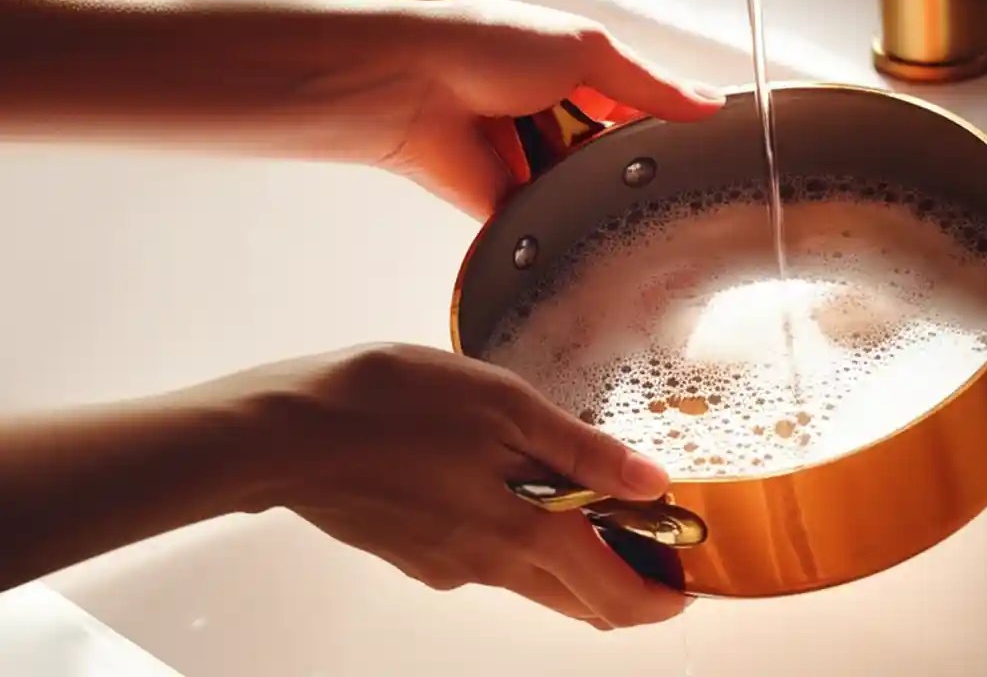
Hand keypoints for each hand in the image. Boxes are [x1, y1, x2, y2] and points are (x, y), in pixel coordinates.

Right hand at [209, 343, 686, 629]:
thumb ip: (584, 449)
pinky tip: (502, 482)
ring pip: (532, 577)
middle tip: (650, 548)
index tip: (684, 586)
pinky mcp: (416, 556)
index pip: (615, 597)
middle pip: (577, 598)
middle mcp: (491, 565)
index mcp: (525, 530)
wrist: (283, 436)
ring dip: (569, 555)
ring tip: (583, 500)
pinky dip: (515, 535)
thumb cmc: (388, 405)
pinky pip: (484, 557)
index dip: (660, 600)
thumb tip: (652, 483)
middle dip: (623, 583)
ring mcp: (450, 566)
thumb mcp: (504, 405)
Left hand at [374, 0, 724, 217]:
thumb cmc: (481, 46)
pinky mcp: (507, 207)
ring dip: (589, 193)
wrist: (408, 88)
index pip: (640, 106)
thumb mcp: (587, 50)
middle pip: (614, 157)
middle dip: (628, 166)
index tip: (703, 145)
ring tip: (595, 187)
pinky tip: (564, 218)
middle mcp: (553, 117)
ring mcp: (530, 163)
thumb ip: (650, 85)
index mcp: (577, 72)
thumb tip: (708, 103)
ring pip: (582, 195)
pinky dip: (554, 224)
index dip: (668, 126)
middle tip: (648, 172)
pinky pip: (545, 226)